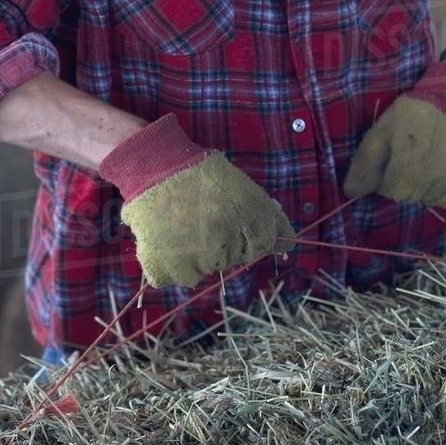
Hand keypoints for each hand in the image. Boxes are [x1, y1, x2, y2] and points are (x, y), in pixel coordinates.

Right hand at [98, 114, 294, 287]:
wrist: (157, 165)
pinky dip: (166, 266)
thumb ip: (272, 221)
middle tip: (200, 217)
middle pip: (227, 262)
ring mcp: (187, 261)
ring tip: (181, 227)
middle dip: (219, 245)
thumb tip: (289, 247)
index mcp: (243, 226)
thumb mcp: (248, 191)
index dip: (243, 232)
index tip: (225, 215)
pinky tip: (165, 240)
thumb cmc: (205, 176)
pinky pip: (168, 279)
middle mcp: (218, 248)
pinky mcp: (158, 266)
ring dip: (193, 258)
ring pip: (199, 274)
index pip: (258, 249)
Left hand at [343, 61, 445, 208]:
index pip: (390, 191)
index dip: (385, 179)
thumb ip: (366, 162)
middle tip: (407, 161)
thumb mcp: (382, 128)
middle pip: (410, 196)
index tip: (390, 163)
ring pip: (432, 200)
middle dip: (403, 183)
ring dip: (424, 188)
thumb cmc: (412, 111)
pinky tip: (443, 176)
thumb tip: (352, 193)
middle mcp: (436, 172)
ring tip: (425, 164)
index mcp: (410, 161)